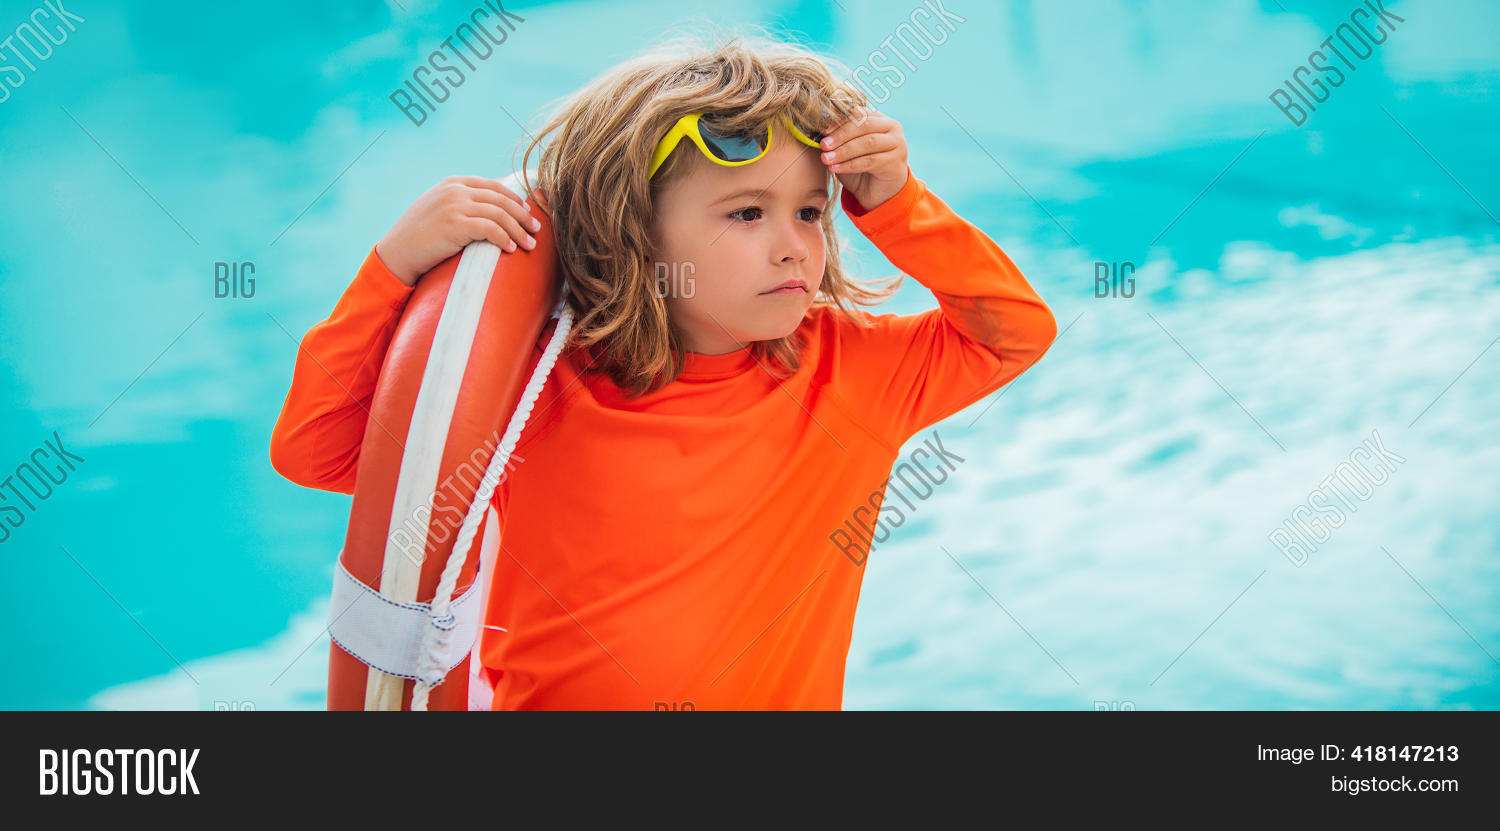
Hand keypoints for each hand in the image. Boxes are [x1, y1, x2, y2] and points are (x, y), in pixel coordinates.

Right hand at [375, 176, 543, 286]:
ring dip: (518, 230)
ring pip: (500, 214)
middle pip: (501, 200)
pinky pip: (490, 229)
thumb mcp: (438, 209)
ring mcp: (455, 206)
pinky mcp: (455, 225)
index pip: (493, 186)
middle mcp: (455, 190)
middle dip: (522, 215)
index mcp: (453, 183)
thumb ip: (459, 203)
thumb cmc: (418, 236)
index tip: (526, 212)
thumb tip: (489, 211)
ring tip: (529, 244)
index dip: (514, 199)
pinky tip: (511, 248)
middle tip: (536, 229)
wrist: (396, 252)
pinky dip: (504, 238)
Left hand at [818, 106, 908, 212]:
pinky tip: (836, 168)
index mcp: (880, 119)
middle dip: (841, 135)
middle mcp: (892, 127)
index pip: (859, 114)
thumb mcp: (848, 150)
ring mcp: (897, 143)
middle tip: (824, 145)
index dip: (840, 121)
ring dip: (844, 151)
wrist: (880, 193)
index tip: (823, 131)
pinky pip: (870, 161)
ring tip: (826, 159)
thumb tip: (819, 128)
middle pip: (864, 125)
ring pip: (867, 143)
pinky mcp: (896, 161)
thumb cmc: (862, 168)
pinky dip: (850, 165)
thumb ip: (838, 138)